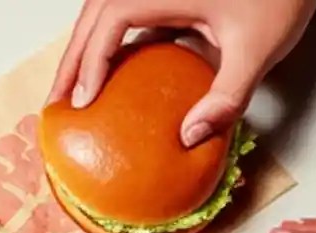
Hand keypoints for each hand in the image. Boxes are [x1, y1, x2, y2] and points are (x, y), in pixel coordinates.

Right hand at [49, 0, 315, 145]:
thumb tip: (189, 137)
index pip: (111, 21)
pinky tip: (106, 69)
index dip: (91, 61)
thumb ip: (227, 96)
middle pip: (94, 14)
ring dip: (83, 48)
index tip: (83, 99)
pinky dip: (106, 40)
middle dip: (71, 59)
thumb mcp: (259, 48)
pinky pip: (124, 14)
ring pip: (102, 11)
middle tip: (56, 101)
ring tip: (71, 88)